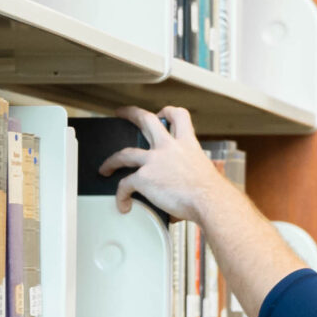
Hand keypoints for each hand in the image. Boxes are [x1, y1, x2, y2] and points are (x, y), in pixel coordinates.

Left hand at [100, 105, 224, 222]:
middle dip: (131, 114)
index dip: (167, 112)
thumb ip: (192, 173)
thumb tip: (191, 187)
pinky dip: (121, 195)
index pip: (178, 116)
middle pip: (145, 121)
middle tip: (123, 113)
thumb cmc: (211, 192)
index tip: (161, 114)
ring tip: (106, 166)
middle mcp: (168, 147)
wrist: (208, 200)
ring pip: (125, 154)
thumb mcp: (205, 171)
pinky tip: (123, 204)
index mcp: (187, 144)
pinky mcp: (144, 178)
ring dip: (112, 160)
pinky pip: (125, 184)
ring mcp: (153, 161)